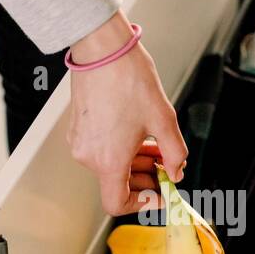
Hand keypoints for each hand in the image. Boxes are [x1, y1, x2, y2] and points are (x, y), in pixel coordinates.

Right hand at [66, 11, 188, 215]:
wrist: (102, 49)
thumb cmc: (128, 79)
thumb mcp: (163, 119)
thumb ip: (174, 153)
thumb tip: (177, 172)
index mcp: (108, 160)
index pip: (117, 204)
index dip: (141, 204)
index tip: (159, 193)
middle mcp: (89, 156)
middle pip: (117, 183)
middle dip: (144, 178)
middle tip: (165, 165)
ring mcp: (80, 142)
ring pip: (110, 165)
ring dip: (134, 161)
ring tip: (156, 145)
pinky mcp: (78, 129)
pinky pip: (100, 150)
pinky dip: (121, 149)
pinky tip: (138, 132)